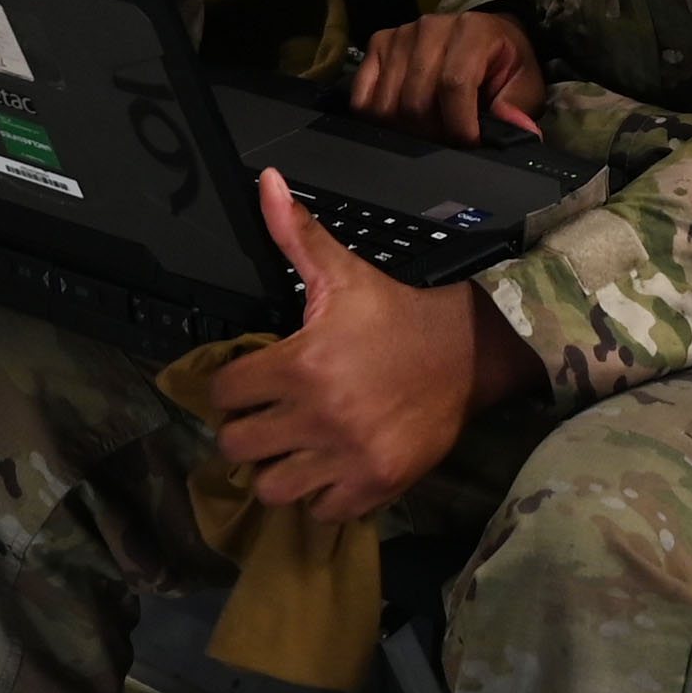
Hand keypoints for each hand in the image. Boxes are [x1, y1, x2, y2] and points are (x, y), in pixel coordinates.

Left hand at [207, 172, 539, 521]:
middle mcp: (317, 414)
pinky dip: (320, 497)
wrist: (467, 351)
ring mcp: (346, 456)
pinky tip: (327, 470)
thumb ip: (295, 235)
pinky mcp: (374, 484)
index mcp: (300, 363)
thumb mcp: (343, 273)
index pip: (223, 393)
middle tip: (264, 419)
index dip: (229, 387)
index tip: (246, 383)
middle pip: (237, 447)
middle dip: (246, 432)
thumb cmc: (395, 314)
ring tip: (291, 450)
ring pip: (273, 488)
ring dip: (277, 470)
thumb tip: (266, 180)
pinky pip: (321, 511)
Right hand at [352, 9, 545, 143]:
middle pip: (417, 98)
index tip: (469, 145)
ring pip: (388, 103)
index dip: (459, 123)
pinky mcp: (378, 44)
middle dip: (434, 133)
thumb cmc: (504, 62)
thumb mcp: (524, 83)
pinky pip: (363, 96)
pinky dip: (377, 118)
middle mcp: (431, 27)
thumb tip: (520, 131)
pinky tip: (400, 121)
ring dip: (406, 129)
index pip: (454, 82)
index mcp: (472, 31)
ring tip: (429, 130)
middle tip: (449, 141)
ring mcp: (400, 35)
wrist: (485, 33)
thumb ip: (517, 107)